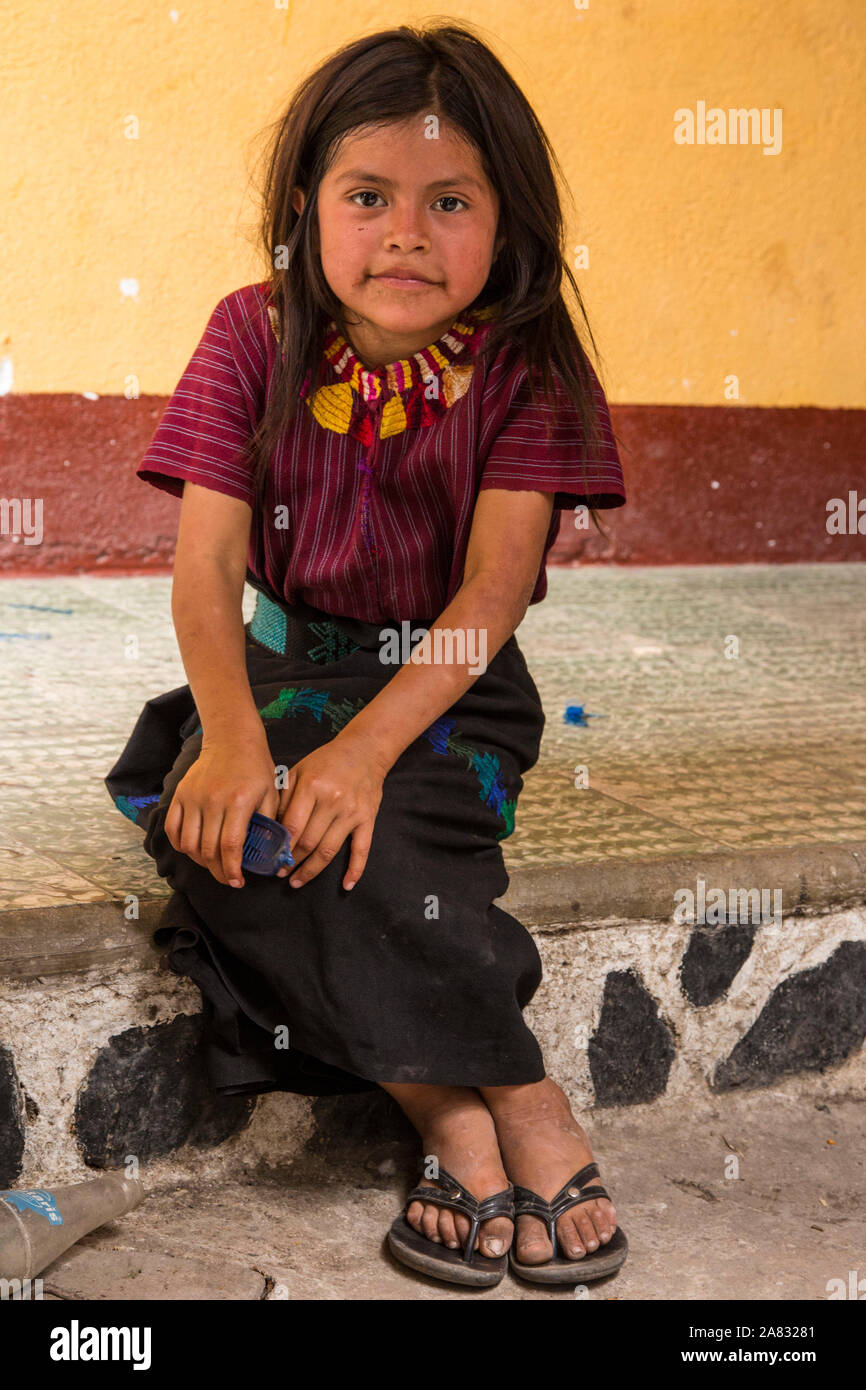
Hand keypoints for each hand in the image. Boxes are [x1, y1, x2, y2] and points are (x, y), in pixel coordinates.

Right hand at [164, 728, 278, 887]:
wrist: (231, 739)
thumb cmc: (256, 768)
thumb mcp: (270, 794)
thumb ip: (270, 825)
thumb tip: (273, 855)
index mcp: (238, 802)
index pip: (230, 846)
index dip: (232, 869)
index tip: (237, 882)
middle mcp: (212, 801)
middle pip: (207, 850)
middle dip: (218, 871)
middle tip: (227, 878)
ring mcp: (192, 798)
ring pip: (188, 844)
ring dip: (199, 861)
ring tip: (212, 863)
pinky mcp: (179, 795)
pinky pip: (172, 829)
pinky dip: (180, 845)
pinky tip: (193, 850)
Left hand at [275, 732, 387, 890]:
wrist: (365, 750)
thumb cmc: (327, 760)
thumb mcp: (300, 770)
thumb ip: (283, 795)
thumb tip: (270, 826)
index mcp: (312, 786)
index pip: (292, 825)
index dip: (280, 846)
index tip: (271, 859)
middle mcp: (332, 800)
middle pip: (308, 842)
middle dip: (292, 862)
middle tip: (281, 874)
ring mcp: (351, 812)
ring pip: (329, 850)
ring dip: (312, 870)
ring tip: (297, 882)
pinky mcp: (367, 819)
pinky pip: (362, 849)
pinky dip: (355, 869)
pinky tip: (346, 885)